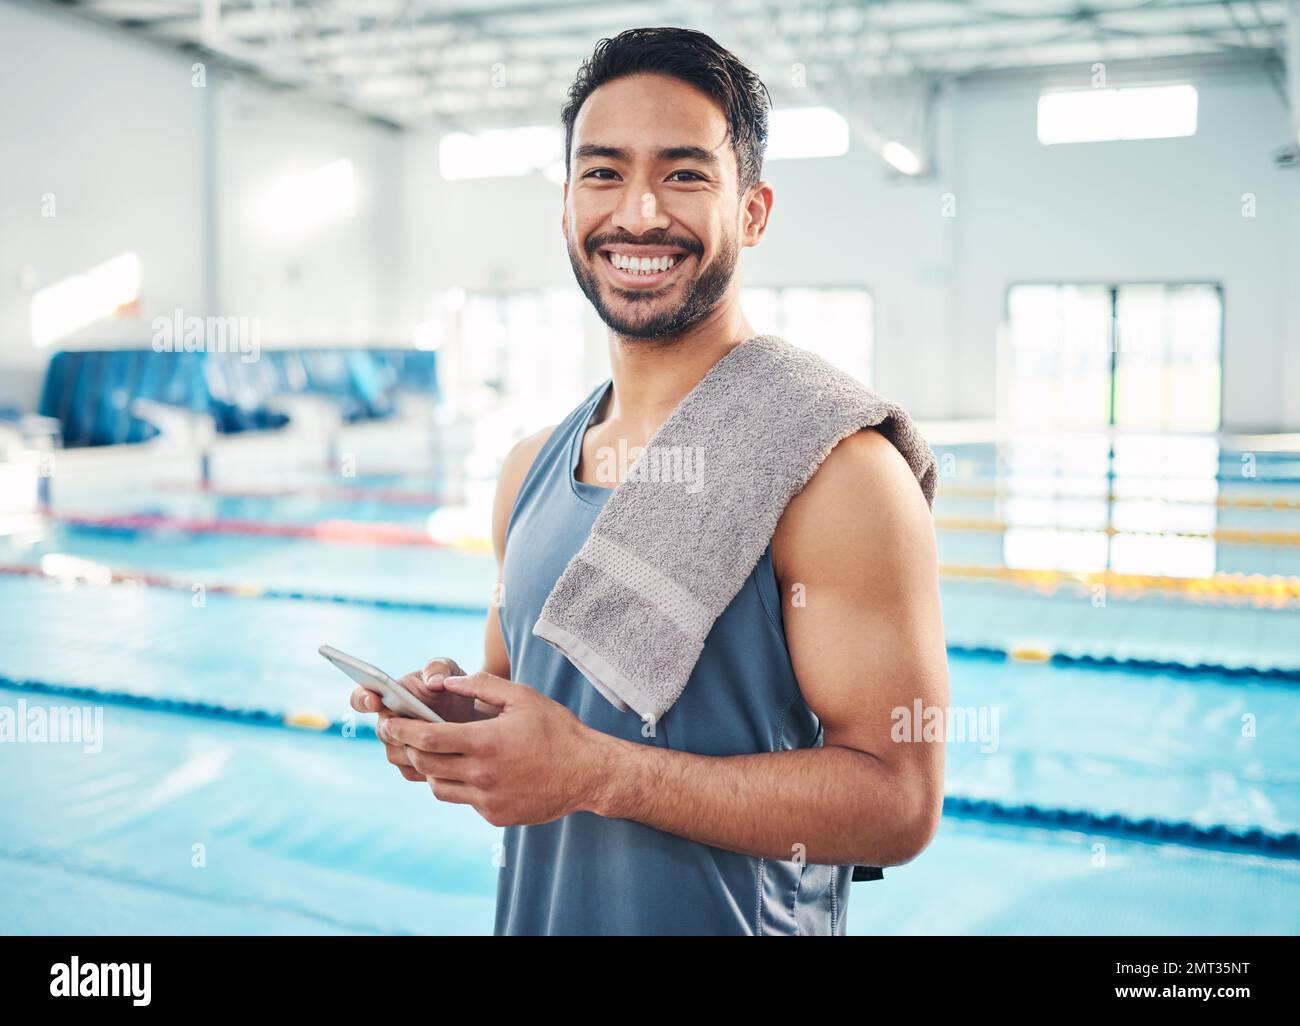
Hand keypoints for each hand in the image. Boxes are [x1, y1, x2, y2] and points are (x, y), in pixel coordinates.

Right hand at [349, 657, 482, 782]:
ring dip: (417, 748)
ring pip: (397, 754)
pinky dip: (429, 764)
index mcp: (385, 695)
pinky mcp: (410, 767)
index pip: (361, 698)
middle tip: (421, 724)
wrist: (469, 716)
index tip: (375, 700)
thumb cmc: (451, 687)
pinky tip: (449, 756)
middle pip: (383, 732)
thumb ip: (438, 669)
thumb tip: (433, 682)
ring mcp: (396, 748)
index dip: (363, 700)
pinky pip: (413, 770)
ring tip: (442, 740)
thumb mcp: (448, 670)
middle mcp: (386, 724)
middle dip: (401, 728)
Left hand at [378, 671, 613, 825]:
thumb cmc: (557, 729)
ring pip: (438, 787)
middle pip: (425, 763)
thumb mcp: (522, 696)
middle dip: (405, 748)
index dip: (401, 730)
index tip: (388, 722)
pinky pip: (463, 800)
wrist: (588, 772)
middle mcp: (482, 775)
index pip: (427, 738)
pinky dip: (457, 784)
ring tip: (431, 751)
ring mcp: (488, 799)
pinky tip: (467, 769)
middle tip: (398, 736)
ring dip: (429, 768)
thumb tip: (445, 681)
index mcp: (486, 742)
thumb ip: (480, 684)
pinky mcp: (495, 816)